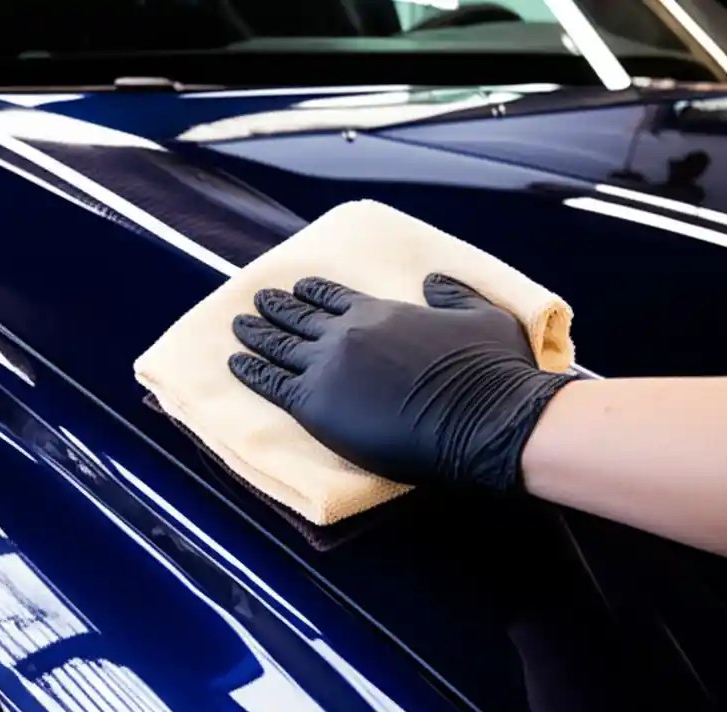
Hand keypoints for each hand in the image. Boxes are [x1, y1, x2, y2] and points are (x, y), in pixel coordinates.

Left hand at [229, 274, 575, 491]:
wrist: (484, 418)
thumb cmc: (491, 370)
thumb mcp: (482, 314)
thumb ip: (451, 294)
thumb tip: (433, 279)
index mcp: (381, 311)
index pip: (335, 297)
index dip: (313, 292)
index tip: (297, 286)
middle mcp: (347, 333)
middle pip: (299, 317)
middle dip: (275, 307)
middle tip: (256, 300)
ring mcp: (327, 367)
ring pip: (278, 346)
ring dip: (255, 334)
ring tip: (238, 325)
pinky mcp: (315, 406)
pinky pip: (271, 384)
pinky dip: (250, 371)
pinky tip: (234, 363)